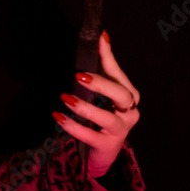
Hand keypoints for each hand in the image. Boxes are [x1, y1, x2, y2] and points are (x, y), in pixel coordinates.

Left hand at [53, 31, 140, 178]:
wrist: (104, 152)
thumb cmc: (102, 119)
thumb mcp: (102, 95)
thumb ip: (100, 71)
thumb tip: (98, 38)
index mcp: (130, 96)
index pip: (119, 73)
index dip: (109, 56)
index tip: (100, 39)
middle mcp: (130, 112)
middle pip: (121, 95)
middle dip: (101, 84)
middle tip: (79, 75)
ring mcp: (121, 130)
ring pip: (107, 118)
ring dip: (85, 107)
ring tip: (65, 98)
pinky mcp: (108, 145)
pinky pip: (91, 136)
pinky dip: (74, 126)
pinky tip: (59, 117)